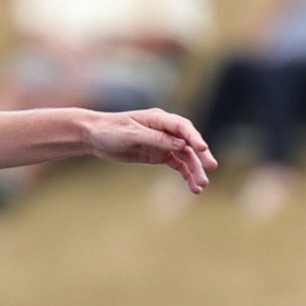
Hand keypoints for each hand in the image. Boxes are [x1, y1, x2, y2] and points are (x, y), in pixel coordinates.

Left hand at [83, 109, 216, 192]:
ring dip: (194, 171)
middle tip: (212, 168)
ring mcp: (163, 143)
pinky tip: (192, 187)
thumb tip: (180, 144)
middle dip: (201, 156)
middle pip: (189, 143)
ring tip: (201, 186)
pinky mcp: (158, 155)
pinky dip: (185, 175)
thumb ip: (155, 139)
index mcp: (159, 119)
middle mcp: (165, 130)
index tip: (203, 149)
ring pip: (185, 157)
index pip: (182, 127)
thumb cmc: (110, 130)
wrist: (94, 136)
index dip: (194, 138)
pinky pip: (177, 165)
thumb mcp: (131, 134)